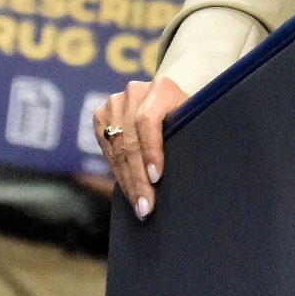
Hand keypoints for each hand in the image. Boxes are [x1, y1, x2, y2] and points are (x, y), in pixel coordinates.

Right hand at [94, 76, 187, 220]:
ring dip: (127, 181)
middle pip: (130, 140)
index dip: (151, 151)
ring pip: (117, 149)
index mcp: (161, 89)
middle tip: (146, 206)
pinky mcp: (101, 116)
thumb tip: (193, 175)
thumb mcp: (193, 121)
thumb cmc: (187, 117)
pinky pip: (107, 150)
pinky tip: (128, 191)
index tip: (157, 178)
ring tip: (138, 206)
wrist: (166, 99)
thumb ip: (188, 137)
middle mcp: (133, 92)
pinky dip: (118, 173)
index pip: (147, 121)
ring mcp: (114, 103)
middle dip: (138, 178)